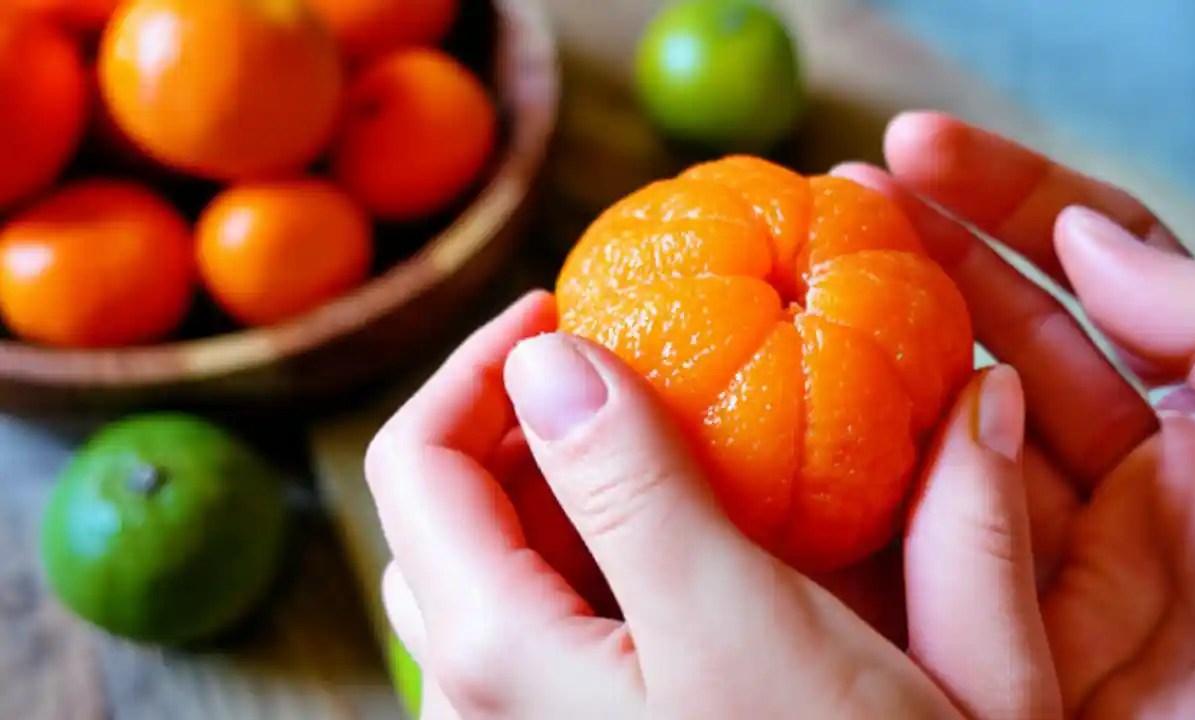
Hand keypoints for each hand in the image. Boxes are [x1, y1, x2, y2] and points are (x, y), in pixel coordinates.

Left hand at [365, 292, 1059, 717]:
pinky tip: (669, 559)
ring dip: (550, 491)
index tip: (562, 311)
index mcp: (498, 661)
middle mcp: (479, 704)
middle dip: (525, 422)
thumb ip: (637, 489)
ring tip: (652, 455)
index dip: (477, 362)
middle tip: (624, 374)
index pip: (418, 462)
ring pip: (489, 572)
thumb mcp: (745, 630)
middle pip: (448, 514)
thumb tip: (549, 357)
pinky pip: (531, 630)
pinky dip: (577, 560)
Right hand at [836, 112, 1194, 717]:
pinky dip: (857, 501)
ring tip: (796, 293)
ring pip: (939, 448)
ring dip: (872, 373)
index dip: (1006, 199)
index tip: (914, 144)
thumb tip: (1080, 238)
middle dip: (916, 262)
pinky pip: (914, 561)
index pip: (1087, 276)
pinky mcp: (998, 650)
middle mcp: (1111, 485)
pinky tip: (801, 432)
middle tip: (832, 197)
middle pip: (992, 345)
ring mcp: (1047, 567)